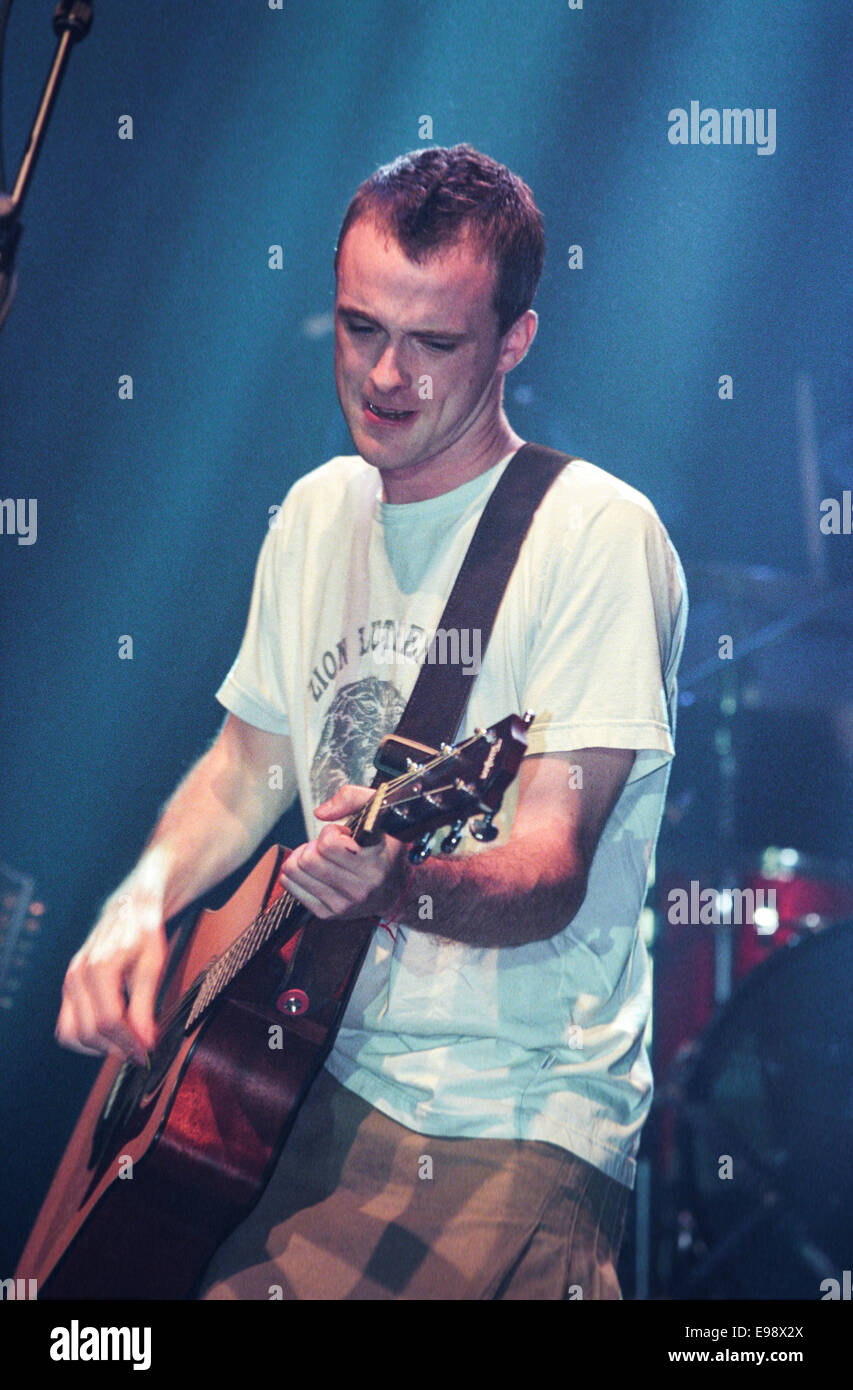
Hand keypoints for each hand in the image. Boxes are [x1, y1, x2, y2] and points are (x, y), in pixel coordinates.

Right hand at [55, 867, 167, 1065]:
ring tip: (123, 1044)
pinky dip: (86, 1036)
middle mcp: (78, 975)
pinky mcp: (69, 986)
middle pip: (88, 1031)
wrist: (129, 909)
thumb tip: (146, 1041)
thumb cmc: (143, 932)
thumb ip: (146, 1004)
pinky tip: (109, 1034)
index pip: (108, 1020)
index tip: (145, 1053)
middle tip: (139, 1051)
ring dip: (97, 1047)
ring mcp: (70, 981)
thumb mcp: (153, 964)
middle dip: (115, 1047)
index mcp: (100, 966)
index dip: (128, 1042)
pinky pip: (67, 1024)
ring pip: (71, 1032)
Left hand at [281, 784, 407, 920]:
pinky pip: (291, 886)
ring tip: (321, 857)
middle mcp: (360, 888)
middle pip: (308, 858)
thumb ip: (353, 798)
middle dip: (315, 845)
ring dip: (304, 857)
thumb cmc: (385, 849)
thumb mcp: (380, 814)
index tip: (344, 835)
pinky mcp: (328, 913)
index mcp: (375, 863)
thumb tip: (320, 813)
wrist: (396, 890)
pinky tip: (315, 869)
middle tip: (330, 847)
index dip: (331, 832)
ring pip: (295, 871)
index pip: (329, 844)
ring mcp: (343, 904)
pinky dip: (297, 872)